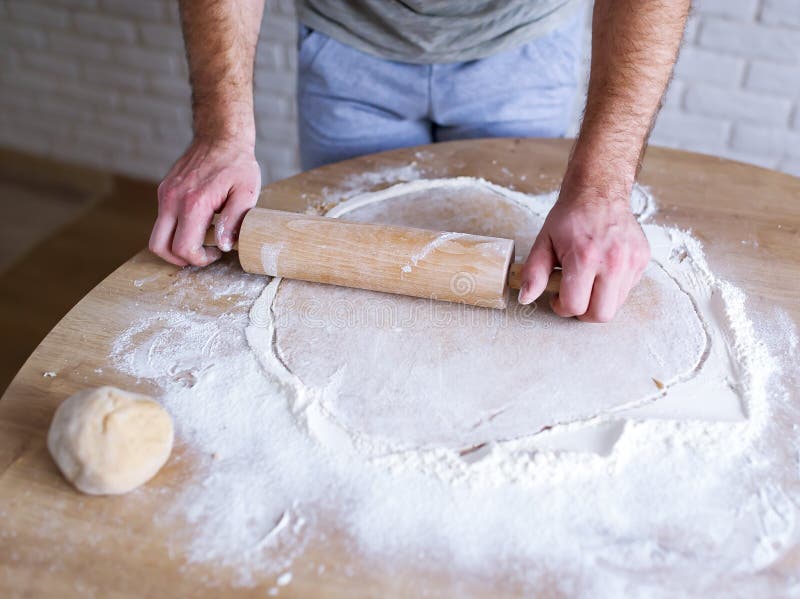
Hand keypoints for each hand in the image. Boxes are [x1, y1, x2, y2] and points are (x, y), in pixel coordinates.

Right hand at [149, 138, 260, 266]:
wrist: (221, 137)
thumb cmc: (237, 165)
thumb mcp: (246, 194)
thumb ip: (234, 221)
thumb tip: (223, 245)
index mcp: (193, 203)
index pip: (183, 248)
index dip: (199, 259)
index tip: (217, 252)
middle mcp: (172, 200)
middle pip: (159, 247)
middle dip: (181, 259)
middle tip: (204, 254)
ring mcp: (165, 194)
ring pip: (157, 235)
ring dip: (176, 245)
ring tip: (202, 239)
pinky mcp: (164, 190)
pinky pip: (162, 220)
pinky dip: (175, 230)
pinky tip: (198, 223)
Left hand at [517, 184, 649, 322]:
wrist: (599, 191)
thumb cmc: (570, 216)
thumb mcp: (543, 242)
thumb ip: (533, 273)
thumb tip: (525, 298)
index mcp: (584, 257)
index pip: (575, 306)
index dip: (562, 307)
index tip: (557, 296)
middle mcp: (613, 261)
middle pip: (601, 315)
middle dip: (584, 312)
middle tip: (575, 297)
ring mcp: (631, 261)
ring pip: (616, 306)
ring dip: (599, 301)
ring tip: (588, 281)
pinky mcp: (642, 259)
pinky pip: (627, 290)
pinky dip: (613, 289)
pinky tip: (602, 271)